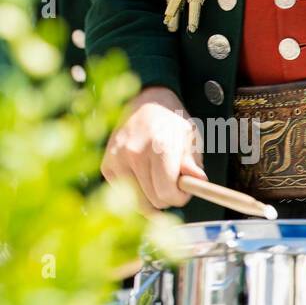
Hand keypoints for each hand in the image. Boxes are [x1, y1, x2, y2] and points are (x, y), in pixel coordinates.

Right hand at [102, 87, 205, 208]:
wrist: (145, 103)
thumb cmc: (172, 123)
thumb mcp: (189, 139)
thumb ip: (192, 163)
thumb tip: (199, 181)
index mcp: (160, 147)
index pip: (167, 193)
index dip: (180, 198)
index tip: (185, 191)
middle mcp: (135, 153)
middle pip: (154, 200)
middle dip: (168, 198)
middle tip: (174, 185)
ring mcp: (117, 159)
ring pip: (138, 201)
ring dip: (152, 197)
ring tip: (159, 180)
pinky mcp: (107, 165)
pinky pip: (124, 194)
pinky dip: (136, 192)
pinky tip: (144, 177)